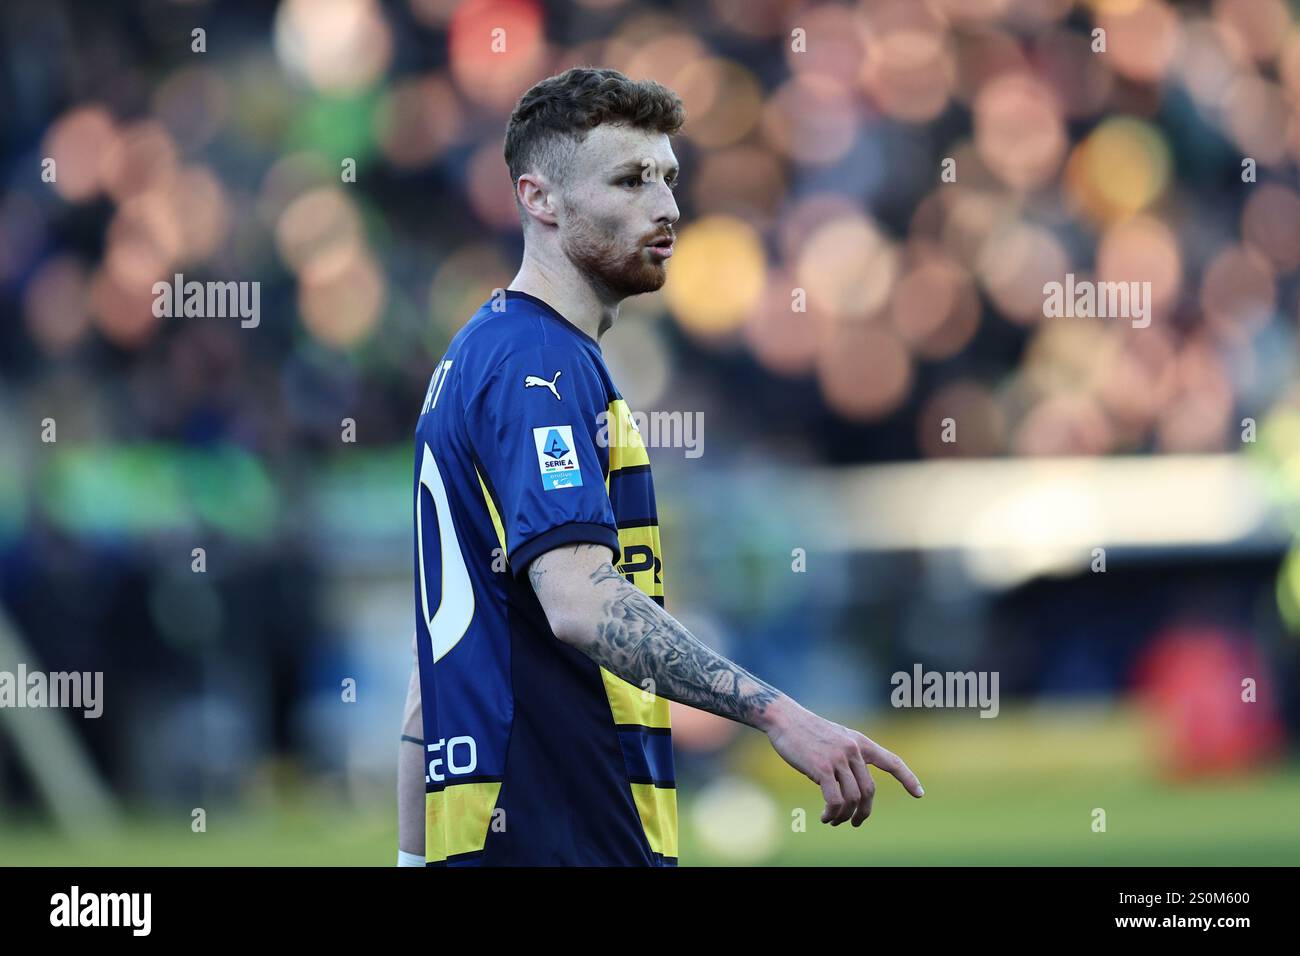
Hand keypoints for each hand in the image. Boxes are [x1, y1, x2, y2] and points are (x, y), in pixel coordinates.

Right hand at [764, 698, 923, 825]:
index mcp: (860, 742)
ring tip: (833, 820)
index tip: (919, 794)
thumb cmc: (807, 731)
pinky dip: (832, 813)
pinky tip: (825, 817)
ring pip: (852, 798)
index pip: (892, 762)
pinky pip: (834, 800)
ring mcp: (838, 759)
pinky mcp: (821, 768)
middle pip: (869, 791)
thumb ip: (849, 757)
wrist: (784, 719)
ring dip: (844, 815)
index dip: (908, 778)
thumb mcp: (836, 738)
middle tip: (855, 823)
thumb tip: (853, 787)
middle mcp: (854, 750)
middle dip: (864, 812)